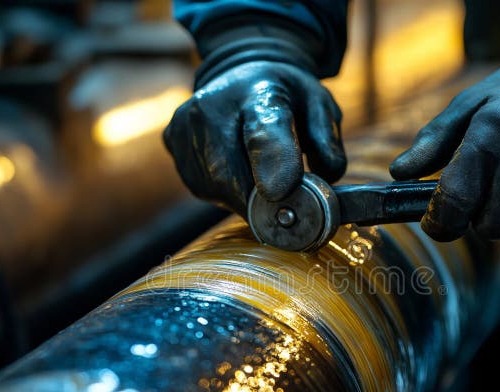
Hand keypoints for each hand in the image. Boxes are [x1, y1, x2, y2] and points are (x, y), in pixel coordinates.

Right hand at [164, 61, 345, 214]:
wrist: (241, 73)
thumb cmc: (285, 97)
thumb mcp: (319, 108)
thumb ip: (327, 143)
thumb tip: (324, 180)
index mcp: (261, 91)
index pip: (264, 132)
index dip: (272, 165)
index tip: (279, 194)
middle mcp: (213, 105)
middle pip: (229, 174)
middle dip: (259, 203)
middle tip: (283, 209)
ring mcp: (185, 124)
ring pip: (214, 188)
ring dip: (242, 197)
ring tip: (257, 174)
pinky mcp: (172, 142)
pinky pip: (200, 187)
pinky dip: (223, 192)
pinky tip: (236, 169)